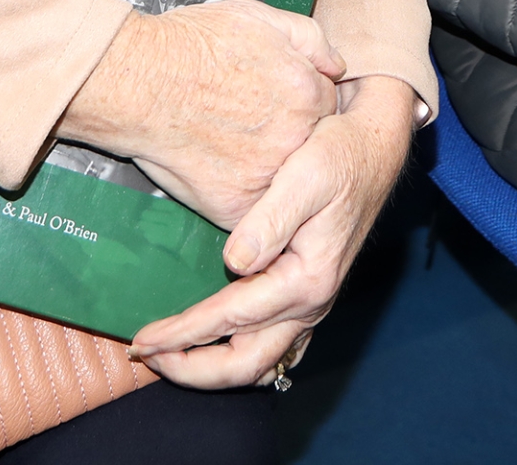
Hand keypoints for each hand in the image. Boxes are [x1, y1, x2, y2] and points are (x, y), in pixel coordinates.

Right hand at [59, 0, 342, 228]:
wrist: (136, 80)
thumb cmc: (189, 45)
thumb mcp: (259, 17)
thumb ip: (309, 38)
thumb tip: (336, 65)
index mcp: (307, 91)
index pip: (326, 107)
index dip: (301, 104)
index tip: (277, 104)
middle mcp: (296, 136)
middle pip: (311, 146)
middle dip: (288, 137)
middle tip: (253, 127)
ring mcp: (267, 174)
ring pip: (284, 181)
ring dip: (269, 170)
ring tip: (235, 150)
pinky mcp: (235, 205)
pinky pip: (253, 212)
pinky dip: (242, 199)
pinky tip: (221, 174)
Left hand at [127, 75, 416, 388]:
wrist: (372, 148)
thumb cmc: (339, 155)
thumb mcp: (306, 175)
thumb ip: (270, 220)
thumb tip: (234, 261)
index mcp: (308, 279)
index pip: (232, 318)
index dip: (183, 332)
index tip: (144, 339)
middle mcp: (312, 302)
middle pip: (246, 364)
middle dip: (191, 368)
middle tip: (147, 356)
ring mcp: (312, 303)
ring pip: (259, 362)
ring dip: (212, 368)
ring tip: (170, 356)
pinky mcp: (308, 295)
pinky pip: (272, 345)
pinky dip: (237, 354)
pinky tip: (212, 346)